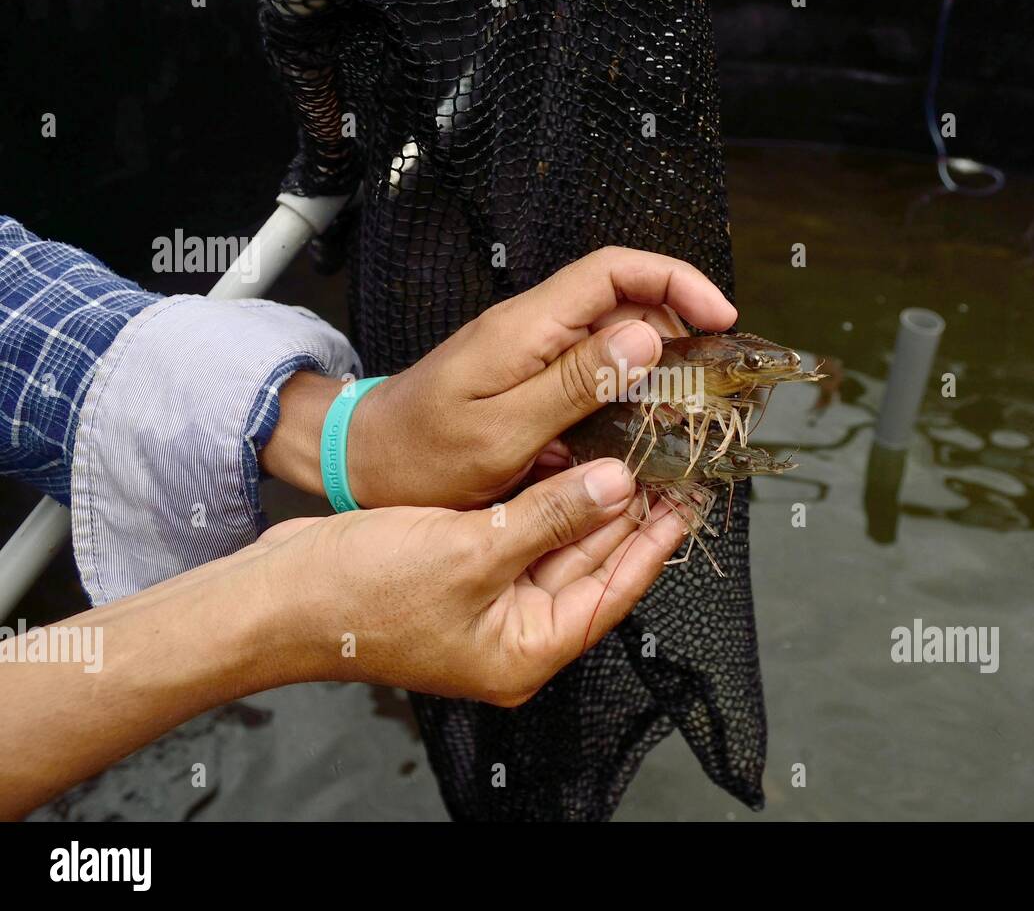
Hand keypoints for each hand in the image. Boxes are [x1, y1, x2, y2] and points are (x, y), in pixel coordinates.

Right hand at [0, 457, 685, 816]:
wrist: (275, 595)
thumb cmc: (359, 594)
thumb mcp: (471, 550)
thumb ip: (551, 518)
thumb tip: (616, 488)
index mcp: (527, 649)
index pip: (615, 590)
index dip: (655, 540)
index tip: (691, 498)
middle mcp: (515, 632)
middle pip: (591, 565)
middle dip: (627, 513)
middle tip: (668, 461)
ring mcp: (487, 604)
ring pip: (557, 544)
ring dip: (589, 500)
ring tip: (632, 450)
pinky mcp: (462, 573)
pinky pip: (520, 533)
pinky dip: (544, 500)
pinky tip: (569, 461)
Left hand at [261, 246, 734, 508]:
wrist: (361, 464)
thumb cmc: (419, 456)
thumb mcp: (502, 431)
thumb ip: (574, 385)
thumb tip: (645, 339)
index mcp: (526, 327)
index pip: (615, 272)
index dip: (676, 282)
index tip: (720, 317)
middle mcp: (532, 329)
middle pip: (623, 299)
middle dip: (681, 322)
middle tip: (718, 369)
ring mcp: (529, 353)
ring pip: (612, 336)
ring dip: (659, 359)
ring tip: (694, 397)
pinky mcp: (526, 379)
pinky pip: (589, 369)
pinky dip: (626, 387)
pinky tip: (644, 419)